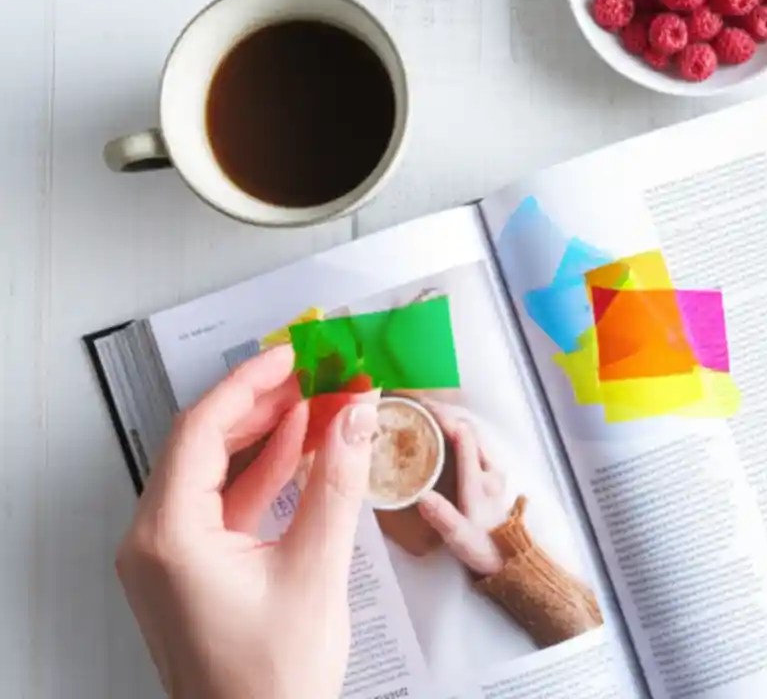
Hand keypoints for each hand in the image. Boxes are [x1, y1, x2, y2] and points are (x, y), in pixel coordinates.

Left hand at [115, 346, 377, 698]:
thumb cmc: (271, 683)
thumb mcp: (316, 570)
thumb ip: (337, 484)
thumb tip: (354, 419)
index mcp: (169, 537)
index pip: (201, 431)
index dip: (249, 385)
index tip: (288, 357)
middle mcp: (155, 542)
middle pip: (202, 444)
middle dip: (261, 404)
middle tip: (311, 374)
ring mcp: (170, 557)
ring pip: (214, 472)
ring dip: (265, 437)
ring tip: (315, 404)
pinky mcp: (191, 570)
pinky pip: (222, 504)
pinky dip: (261, 475)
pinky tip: (300, 452)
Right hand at [413, 405, 509, 575]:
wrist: (511, 558)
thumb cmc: (483, 548)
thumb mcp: (459, 537)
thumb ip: (443, 516)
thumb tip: (422, 496)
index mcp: (478, 481)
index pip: (464, 438)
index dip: (444, 419)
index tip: (421, 408)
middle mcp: (489, 470)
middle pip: (469, 430)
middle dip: (444, 414)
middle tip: (418, 406)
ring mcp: (493, 470)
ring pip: (473, 435)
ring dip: (451, 421)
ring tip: (426, 415)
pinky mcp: (493, 475)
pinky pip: (474, 445)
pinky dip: (457, 433)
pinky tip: (442, 435)